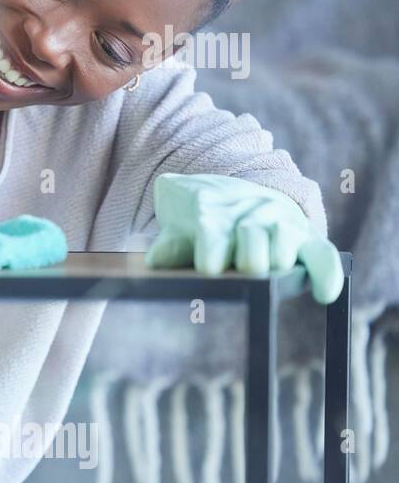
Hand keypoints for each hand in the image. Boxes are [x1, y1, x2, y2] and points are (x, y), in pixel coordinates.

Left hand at [143, 173, 342, 302]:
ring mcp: (278, 221)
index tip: (210, 269)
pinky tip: (324, 294)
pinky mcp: (305, 236)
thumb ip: (170, 246)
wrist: (225, 189)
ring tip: (269, 271)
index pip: (214, 232)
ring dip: (277, 257)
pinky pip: (321, 254)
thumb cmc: (198, 220)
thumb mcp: (178, 229)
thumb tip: (155, 262)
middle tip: (246, 269)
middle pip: (252, 237)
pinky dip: (326, 273)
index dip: (212, 252)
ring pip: (283, 238)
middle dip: (249, 257)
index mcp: (212, 212)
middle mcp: (248, 213)